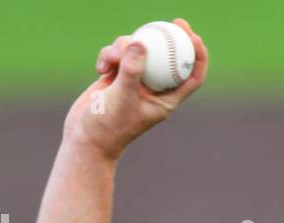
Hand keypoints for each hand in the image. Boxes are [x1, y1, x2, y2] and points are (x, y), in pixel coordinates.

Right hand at [62, 18, 209, 159]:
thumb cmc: (108, 127)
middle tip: (174, 22)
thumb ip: (132, 70)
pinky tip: (99, 68)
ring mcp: (134, 81)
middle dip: (172, 38)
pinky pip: (117, 54)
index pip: (191, 77)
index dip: (198, 56)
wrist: (84, 138)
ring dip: (124, 47)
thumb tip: (140, 42)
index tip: (194, 38)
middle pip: (168, 58)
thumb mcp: (122, 98)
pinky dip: (108, 55)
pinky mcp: (116, 75)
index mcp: (165, 100)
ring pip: (139, 51)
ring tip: (111, 60)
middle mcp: (152, 89)